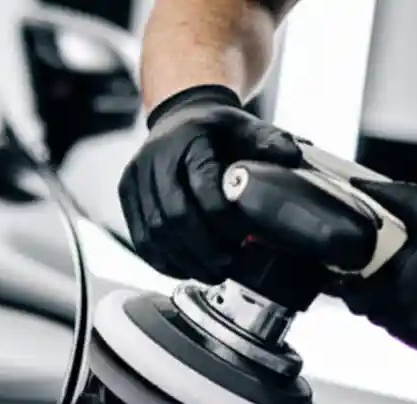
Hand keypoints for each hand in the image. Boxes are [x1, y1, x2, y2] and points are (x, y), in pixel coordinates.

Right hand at [117, 84, 301, 281]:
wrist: (179, 116)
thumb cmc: (214, 127)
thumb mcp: (245, 124)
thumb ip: (268, 140)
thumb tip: (291, 157)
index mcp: (185, 140)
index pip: (201, 186)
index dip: (222, 220)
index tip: (243, 240)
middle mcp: (153, 159)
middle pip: (173, 216)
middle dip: (202, 249)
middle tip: (227, 267)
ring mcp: (135, 178)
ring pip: (154, 233)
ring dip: (183, 260)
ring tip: (210, 274)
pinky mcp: (125, 195)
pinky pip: (139, 238)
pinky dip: (162, 260)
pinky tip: (184, 269)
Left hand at [339, 179, 416, 363]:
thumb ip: (390, 199)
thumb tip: (357, 186)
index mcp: (398, 286)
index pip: (350, 292)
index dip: (351, 279)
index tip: (358, 268)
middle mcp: (408, 320)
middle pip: (370, 310)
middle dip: (375, 291)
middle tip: (397, 271)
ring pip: (393, 327)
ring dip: (397, 309)